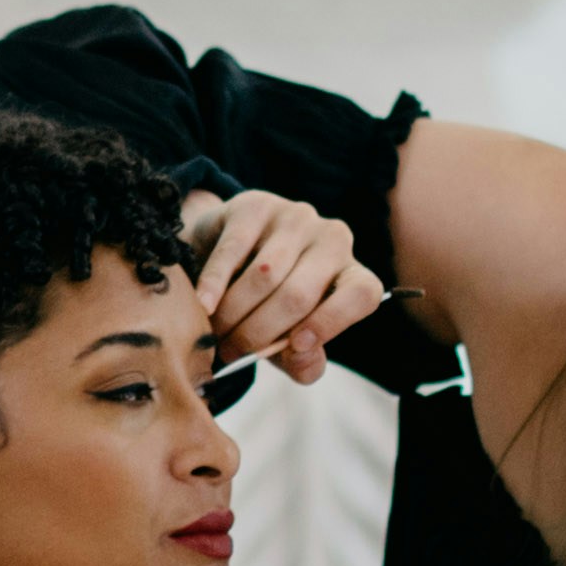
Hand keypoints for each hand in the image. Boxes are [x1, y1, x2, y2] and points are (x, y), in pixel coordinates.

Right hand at [177, 186, 385, 384]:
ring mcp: (296, 218)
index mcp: (352, 275)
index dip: (330, 323)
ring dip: (233, 313)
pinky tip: (203, 305)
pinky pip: (234, 250)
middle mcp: (333, 240)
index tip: (294, 347)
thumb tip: (301, 357)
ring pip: (265, 275)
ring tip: (213, 333)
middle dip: (257, 333)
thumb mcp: (289, 338)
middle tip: (230, 353)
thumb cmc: (267, 305)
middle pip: (299, 296)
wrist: (225, 251)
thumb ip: (303, 361)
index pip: (361, 295)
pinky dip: (215, 283)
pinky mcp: (257, 204)